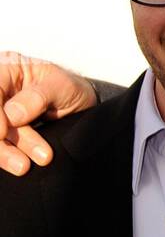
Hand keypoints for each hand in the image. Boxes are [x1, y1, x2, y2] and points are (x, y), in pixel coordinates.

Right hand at [0, 52, 97, 175]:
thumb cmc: (70, 88)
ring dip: (6, 153)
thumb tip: (12, 115)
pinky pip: (2, 144)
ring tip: (24, 167)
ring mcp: (0, 113)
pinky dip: (7, 157)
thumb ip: (37, 97)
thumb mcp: (62, 86)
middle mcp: (0, 91)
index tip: (0, 132)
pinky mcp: (5, 132)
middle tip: (21, 163)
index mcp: (7, 69)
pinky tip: (19, 166)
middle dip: (1, 142)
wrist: (83, 106)